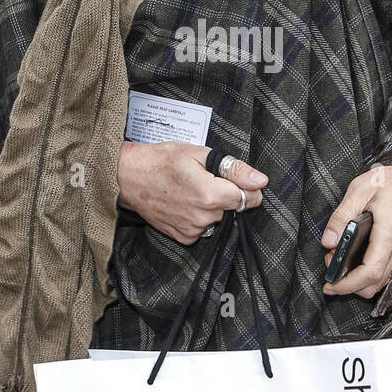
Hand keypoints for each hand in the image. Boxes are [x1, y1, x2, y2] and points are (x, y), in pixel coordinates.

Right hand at [116, 141, 267, 244]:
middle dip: (226, 195)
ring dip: (212, 207)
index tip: (237, 180)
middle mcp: (204, 217)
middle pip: (233, 209)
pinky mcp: (183, 237)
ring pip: (218, 219)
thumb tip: (260, 181)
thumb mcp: (200, 154)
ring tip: (191, 190)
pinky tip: (184, 203)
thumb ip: (234, 169)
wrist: (130, 177)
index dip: (247, 187)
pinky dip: (198, 217)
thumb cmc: (162, 160)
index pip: (250, 198)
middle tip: (205, 180)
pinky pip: (203, 228)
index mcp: (211, 195)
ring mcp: (193, 230)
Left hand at [321, 163, 391, 298]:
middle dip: (350, 284)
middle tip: (331, 267)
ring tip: (341, 262)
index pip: (370, 271)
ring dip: (361, 280)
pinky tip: (357, 262)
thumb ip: (341, 217)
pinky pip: (390, 270)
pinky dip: (372, 273)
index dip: (348, 284)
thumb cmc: (384, 180)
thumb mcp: (357, 190)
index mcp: (390, 231)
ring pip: (384, 279)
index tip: (330, 285)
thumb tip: (328, 242)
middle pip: (376, 282)